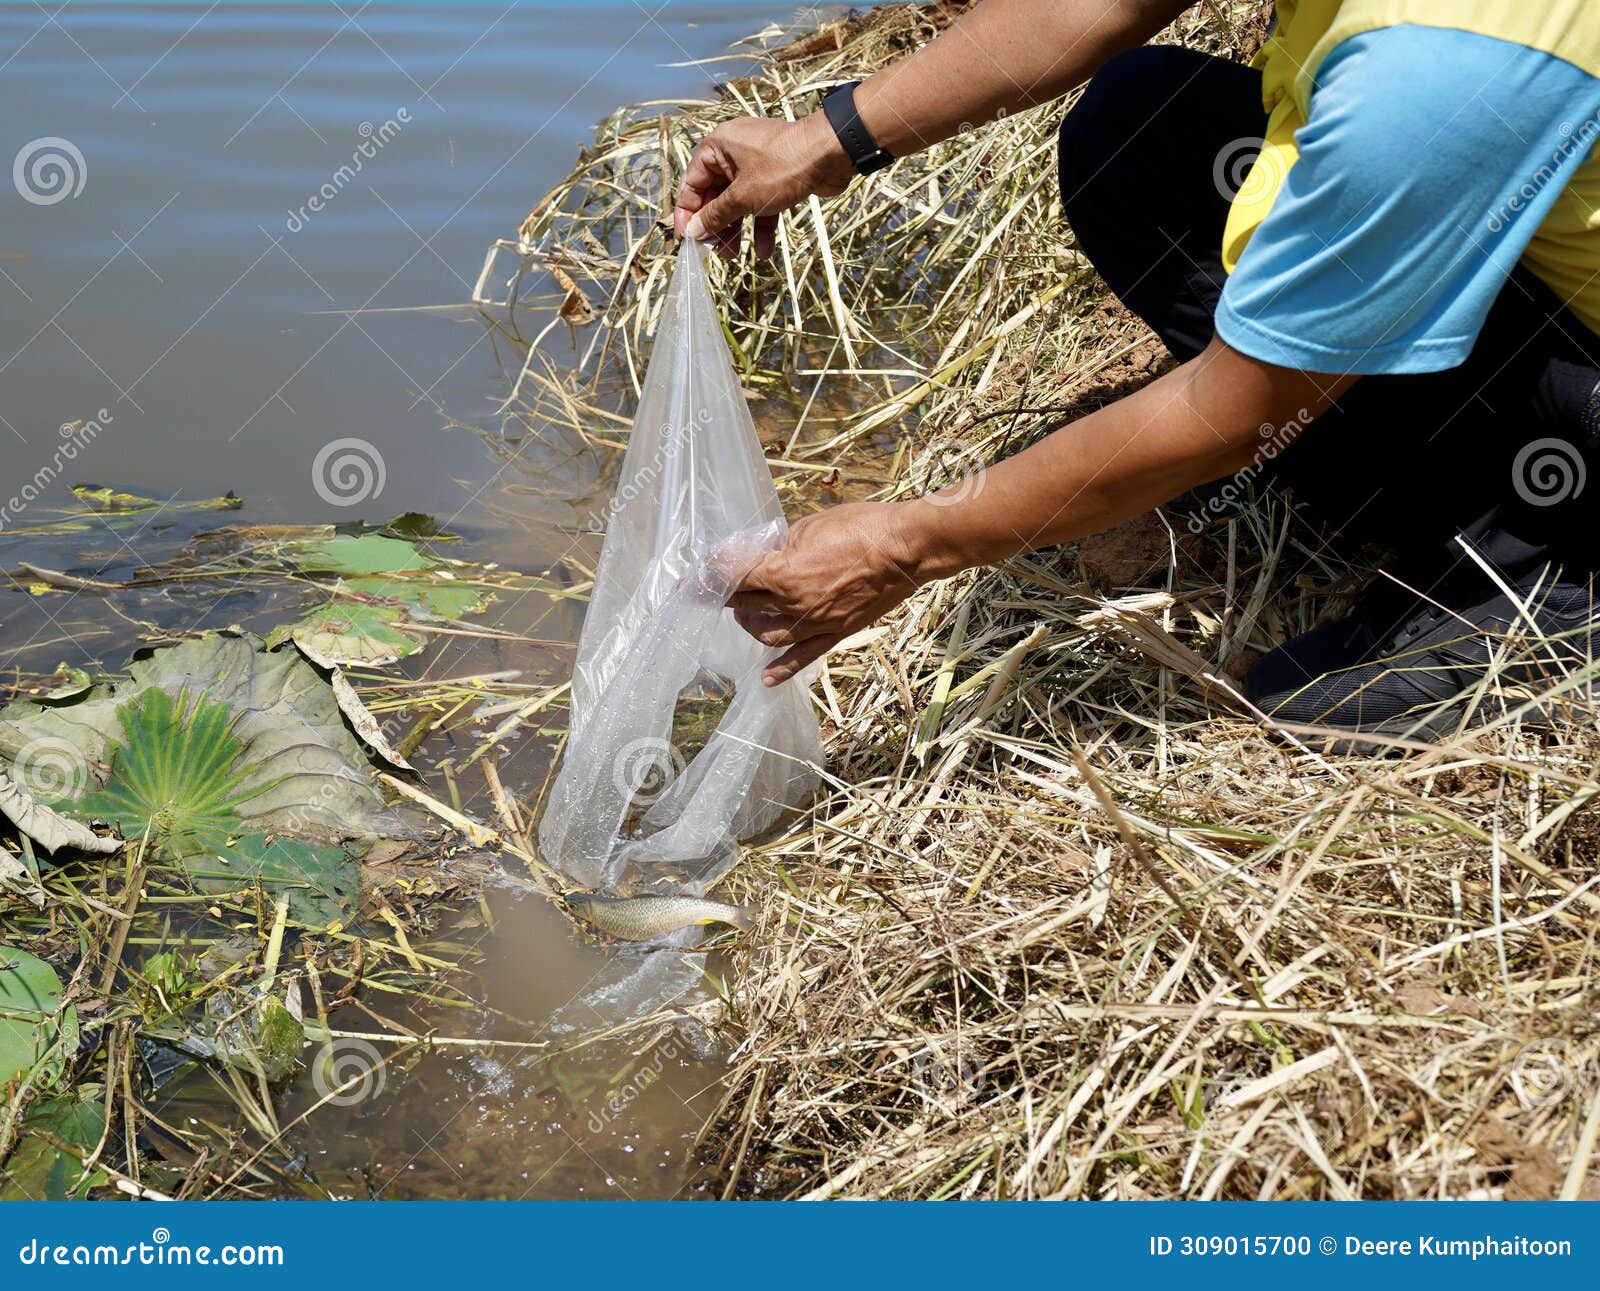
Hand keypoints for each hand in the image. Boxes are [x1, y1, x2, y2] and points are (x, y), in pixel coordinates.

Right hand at [673, 114, 853, 258]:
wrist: (831, 154)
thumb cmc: (782, 167)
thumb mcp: (743, 196)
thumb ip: (716, 215)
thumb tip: (693, 231)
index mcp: (717, 148)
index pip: (692, 183)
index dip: (688, 213)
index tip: (687, 239)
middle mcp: (733, 153)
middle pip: (716, 195)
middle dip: (715, 226)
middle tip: (714, 252)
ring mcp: (756, 165)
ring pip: (739, 202)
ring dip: (736, 229)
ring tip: (733, 256)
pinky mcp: (776, 176)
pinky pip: (761, 203)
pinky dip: (761, 225)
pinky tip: (764, 251)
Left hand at [727, 501, 936, 685]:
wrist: (905, 550)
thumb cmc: (860, 528)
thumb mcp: (810, 525)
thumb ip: (782, 543)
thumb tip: (766, 550)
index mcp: (784, 573)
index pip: (735, 575)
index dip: (712, 571)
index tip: (700, 569)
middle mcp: (794, 604)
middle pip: (744, 603)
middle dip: (723, 594)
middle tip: (711, 588)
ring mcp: (814, 623)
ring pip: (766, 633)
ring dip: (748, 623)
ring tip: (744, 612)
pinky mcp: (835, 633)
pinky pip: (803, 657)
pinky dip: (782, 670)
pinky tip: (766, 679)